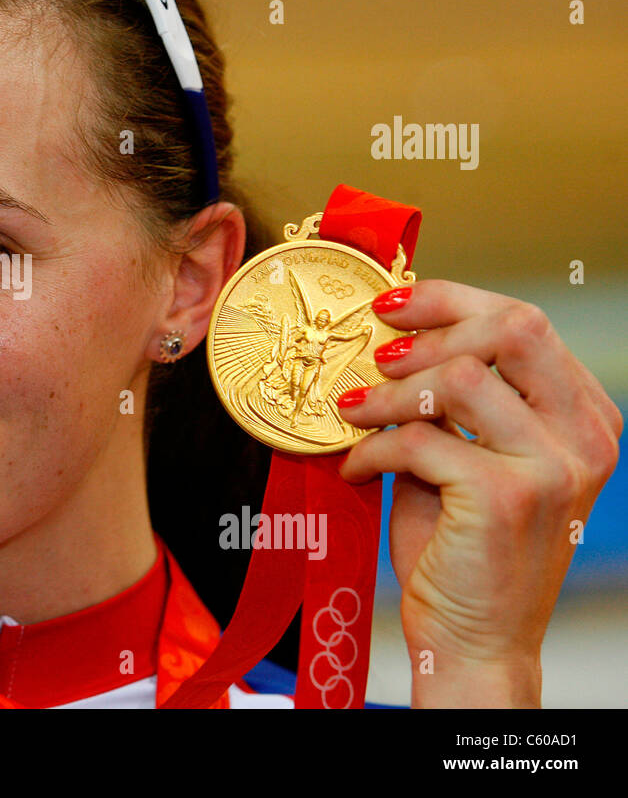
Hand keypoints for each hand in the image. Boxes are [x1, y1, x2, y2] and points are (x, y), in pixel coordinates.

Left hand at [335, 279, 621, 706]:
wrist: (473, 639)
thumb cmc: (462, 546)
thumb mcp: (467, 456)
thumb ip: (451, 401)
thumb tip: (392, 335)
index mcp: (584, 417)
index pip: (527, 322)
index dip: (454, 299)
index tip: (393, 305)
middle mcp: (583, 437)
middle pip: (514, 327)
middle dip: (432, 324)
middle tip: (376, 349)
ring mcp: (552, 467)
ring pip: (462, 377)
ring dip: (389, 392)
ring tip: (353, 414)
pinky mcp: (506, 497)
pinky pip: (420, 439)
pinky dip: (374, 448)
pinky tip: (356, 469)